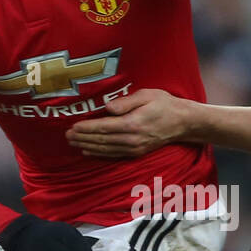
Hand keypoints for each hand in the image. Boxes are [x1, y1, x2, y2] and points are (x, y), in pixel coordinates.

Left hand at [67, 89, 191, 158]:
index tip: (72, 127)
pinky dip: (99, 154)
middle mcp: (131, 139)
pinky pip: (113, 154)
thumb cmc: (164, 104)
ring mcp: (134, 148)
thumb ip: (126, 102)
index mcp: (132, 124)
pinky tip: (88, 152)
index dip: (86, 128)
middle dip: (82, 138)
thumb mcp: (146, 95)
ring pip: (105, 149)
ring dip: (87, 146)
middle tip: (67, 136)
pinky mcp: (136, 152)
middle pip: (101, 140)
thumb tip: (108, 109)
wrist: (183, 122)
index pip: (103, 127)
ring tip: (73, 142)